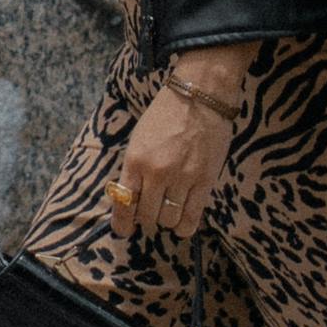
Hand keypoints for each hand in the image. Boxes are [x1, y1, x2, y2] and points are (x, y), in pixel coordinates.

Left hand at [107, 69, 240, 244]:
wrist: (199, 95)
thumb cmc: (165, 113)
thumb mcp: (139, 138)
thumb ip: (134, 169)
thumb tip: (131, 198)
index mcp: (135, 160)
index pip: (124, 204)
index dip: (122, 224)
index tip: (123, 231)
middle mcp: (156, 173)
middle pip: (147, 216)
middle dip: (146, 219)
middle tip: (150, 213)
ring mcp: (182, 178)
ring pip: (169, 220)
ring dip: (166, 221)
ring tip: (168, 212)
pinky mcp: (204, 181)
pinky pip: (192, 217)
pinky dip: (184, 227)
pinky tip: (182, 224)